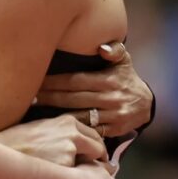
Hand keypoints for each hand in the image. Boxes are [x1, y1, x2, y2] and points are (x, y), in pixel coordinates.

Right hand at [0, 115, 104, 166]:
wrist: (4, 151)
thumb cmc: (17, 140)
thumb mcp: (43, 127)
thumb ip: (63, 132)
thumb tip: (78, 143)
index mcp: (68, 121)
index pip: (94, 134)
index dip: (96, 147)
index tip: (95, 156)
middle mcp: (73, 133)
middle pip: (99, 148)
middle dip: (98, 160)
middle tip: (94, 170)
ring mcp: (70, 150)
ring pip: (91, 164)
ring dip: (87, 171)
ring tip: (75, 177)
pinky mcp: (65, 165)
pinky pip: (77, 175)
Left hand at [35, 42, 153, 137]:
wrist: (147, 104)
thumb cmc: (126, 78)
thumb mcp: (124, 61)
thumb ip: (115, 50)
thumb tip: (102, 48)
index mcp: (109, 80)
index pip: (76, 80)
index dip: (55, 81)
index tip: (37, 80)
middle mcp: (111, 98)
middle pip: (73, 98)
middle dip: (50, 97)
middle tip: (30, 96)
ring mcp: (113, 115)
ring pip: (79, 116)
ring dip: (56, 114)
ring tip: (36, 110)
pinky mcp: (113, 129)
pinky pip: (89, 130)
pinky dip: (73, 127)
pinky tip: (55, 124)